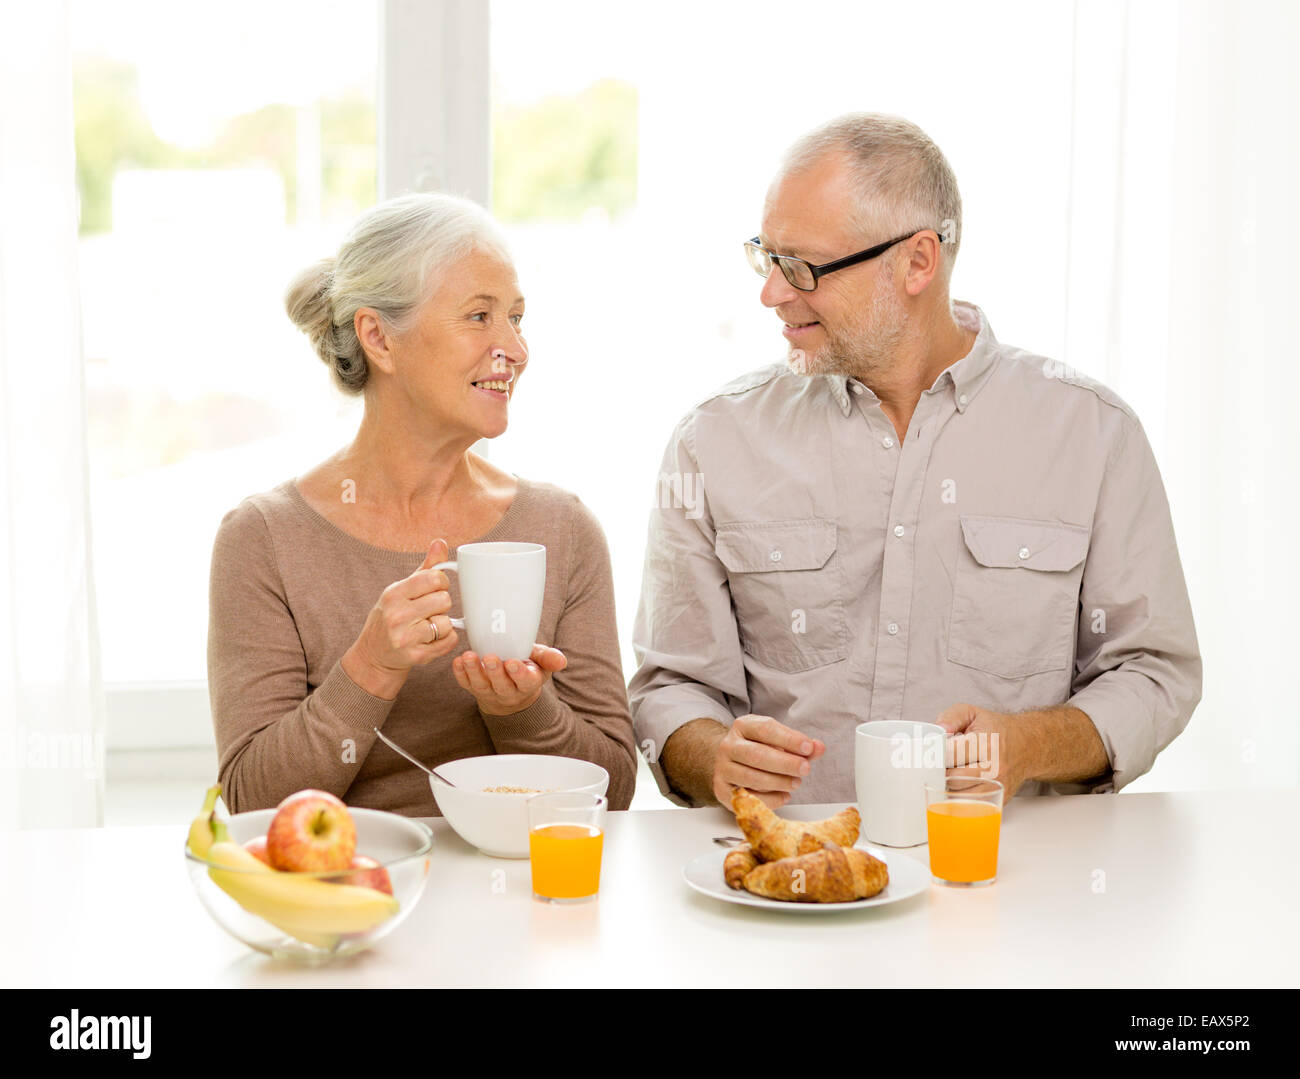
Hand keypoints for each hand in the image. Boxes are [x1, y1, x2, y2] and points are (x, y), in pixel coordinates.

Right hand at [344, 539, 459, 696]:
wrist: (373, 656)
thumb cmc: (391, 617)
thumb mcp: (401, 590)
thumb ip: (424, 569)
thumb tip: (441, 542)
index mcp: (394, 593)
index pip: (434, 578)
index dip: (442, 582)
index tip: (436, 588)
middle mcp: (397, 615)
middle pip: (444, 600)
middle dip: (442, 605)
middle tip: (430, 610)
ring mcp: (406, 638)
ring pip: (447, 623)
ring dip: (443, 624)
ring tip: (427, 626)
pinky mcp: (416, 656)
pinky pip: (449, 641)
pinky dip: (446, 640)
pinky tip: (431, 639)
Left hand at [453, 644, 566, 715]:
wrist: (510, 688)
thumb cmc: (527, 668)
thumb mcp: (541, 663)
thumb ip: (549, 658)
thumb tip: (561, 661)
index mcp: (528, 684)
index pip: (525, 682)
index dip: (519, 674)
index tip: (513, 662)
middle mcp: (508, 692)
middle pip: (501, 685)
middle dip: (495, 672)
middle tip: (490, 657)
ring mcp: (489, 692)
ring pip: (481, 686)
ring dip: (473, 671)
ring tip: (468, 657)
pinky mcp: (473, 689)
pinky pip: (465, 684)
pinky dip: (460, 674)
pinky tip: (457, 662)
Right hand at [711, 714, 825, 809]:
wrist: (730, 762)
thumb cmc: (760, 749)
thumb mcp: (778, 741)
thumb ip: (800, 745)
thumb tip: (819, 747)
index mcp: (743, 726)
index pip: (765, 729)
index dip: (789, 739)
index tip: (809, 747)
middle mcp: (728, 746)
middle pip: (757, 755)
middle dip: (785, 763)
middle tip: (806, 769)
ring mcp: (723, 769)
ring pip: (751, 778)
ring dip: (779, 782)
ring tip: (796, 783)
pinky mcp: (722, 791)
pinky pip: (748, 798)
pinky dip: (771, 799)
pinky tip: (784, 795)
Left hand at [935, 702, 1030, 802]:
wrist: (1026, 745)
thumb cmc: (995, 729)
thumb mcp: (972, 713)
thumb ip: (951, 717)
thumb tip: (939, 730)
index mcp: (986, 744)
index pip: (949, 754)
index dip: (938, 752)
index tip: (936, 750)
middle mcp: (994, 768)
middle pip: (952, 777)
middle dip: (945, 769)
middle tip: (948, 760)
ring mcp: (998, 786)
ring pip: (959, 794)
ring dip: (951, 784)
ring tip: (957, 770)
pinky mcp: (999, 799)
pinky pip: (970, 803)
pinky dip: (961, 795)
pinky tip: (964, 782)